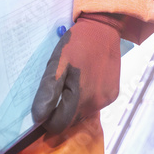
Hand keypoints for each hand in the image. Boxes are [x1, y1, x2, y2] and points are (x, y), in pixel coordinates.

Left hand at [32, 12, 121, 138]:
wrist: (103, 28)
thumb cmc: (76, 43)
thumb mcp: (57, 63)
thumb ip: (49, 91)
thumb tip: (39, 117)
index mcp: (81, 97)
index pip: (59, 125)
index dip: (48, 118)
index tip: (45, 104)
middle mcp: (96, 103)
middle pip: (72, 120)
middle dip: (62, 110)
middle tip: (59, 87)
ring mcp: (107, 99)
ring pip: (83, 113)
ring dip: (75, 104)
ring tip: (73, 81)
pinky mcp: (114, 93)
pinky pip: (95, 104)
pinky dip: (87, 97)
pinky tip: (86, 80)